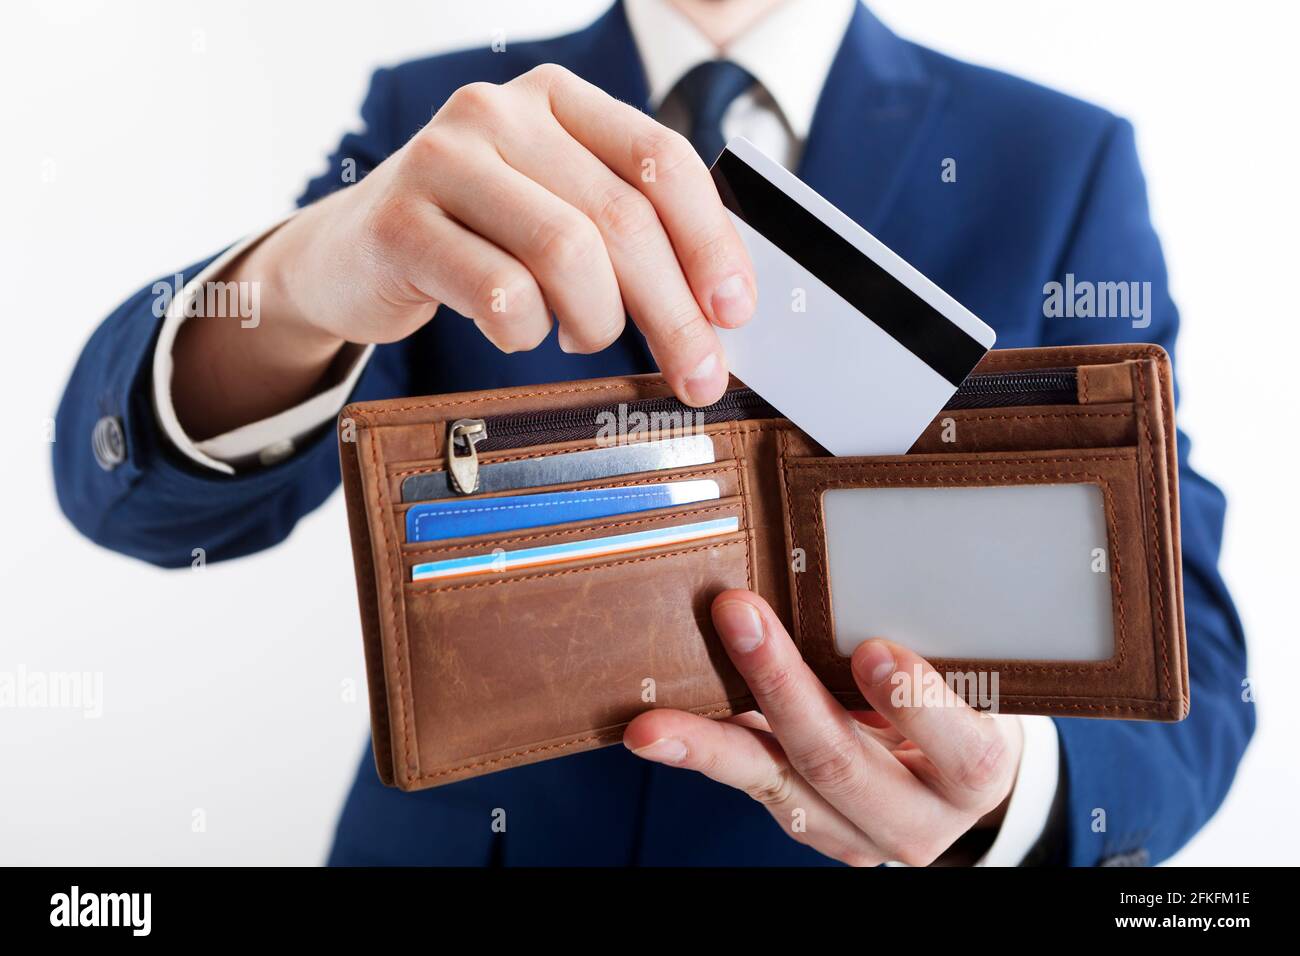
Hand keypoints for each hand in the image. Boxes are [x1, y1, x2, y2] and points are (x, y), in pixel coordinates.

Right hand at [173, 64, 755, 437]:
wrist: (345, 255)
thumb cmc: (470, 237)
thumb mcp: (550, 208)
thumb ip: (624, 228)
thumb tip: (718, 303)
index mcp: (556, 99)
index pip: (660, 160)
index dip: (711, 240)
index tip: (735, 309)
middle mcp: (499, 112)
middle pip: (622, 218)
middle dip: (674, 311)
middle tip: (698, 372)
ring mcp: (443, 160)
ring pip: (567, 253)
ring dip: (596, 321)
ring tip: (581, 336)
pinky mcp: (399, 222)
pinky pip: (500, 294)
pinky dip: (526, 332)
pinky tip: (517, 330)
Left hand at [624, 590, 1023, 866]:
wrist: (951, 778)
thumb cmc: (965, 702)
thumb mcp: (975, 671)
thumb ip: (932, 631)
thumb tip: (854, 544)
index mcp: (976, 773)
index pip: (961, 749)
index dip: (916, 703)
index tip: (873, 650)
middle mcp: (918, 819)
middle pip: (842, 760)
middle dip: (782, 686)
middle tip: (738, 617)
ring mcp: (855, 833)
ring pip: (777, 783)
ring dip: (709, 744)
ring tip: (651, 724)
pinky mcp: (807, 825)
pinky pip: (750, 783)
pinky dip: (704, 749)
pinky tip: (659, 729)